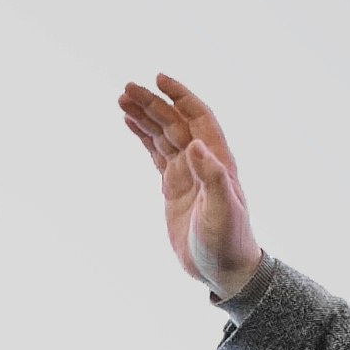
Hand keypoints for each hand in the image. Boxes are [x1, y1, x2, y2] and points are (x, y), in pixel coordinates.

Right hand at [117, 72, 263, 300]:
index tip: (159, 79)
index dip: (180, 96)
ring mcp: (188, 173)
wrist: (225, 270)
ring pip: (163, 135)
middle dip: (153, 103)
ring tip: (122, 99)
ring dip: (145, 116)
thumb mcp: (222, 211)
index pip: (198, 117)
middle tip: (127, 88)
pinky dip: (144, 137)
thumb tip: (194, 145)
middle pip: (175, 122)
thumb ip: (212, 177)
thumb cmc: (228, 242)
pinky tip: (130, 123)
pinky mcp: (174, 188)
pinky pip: (157, 154)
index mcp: (218, 161)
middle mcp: (203, 162)